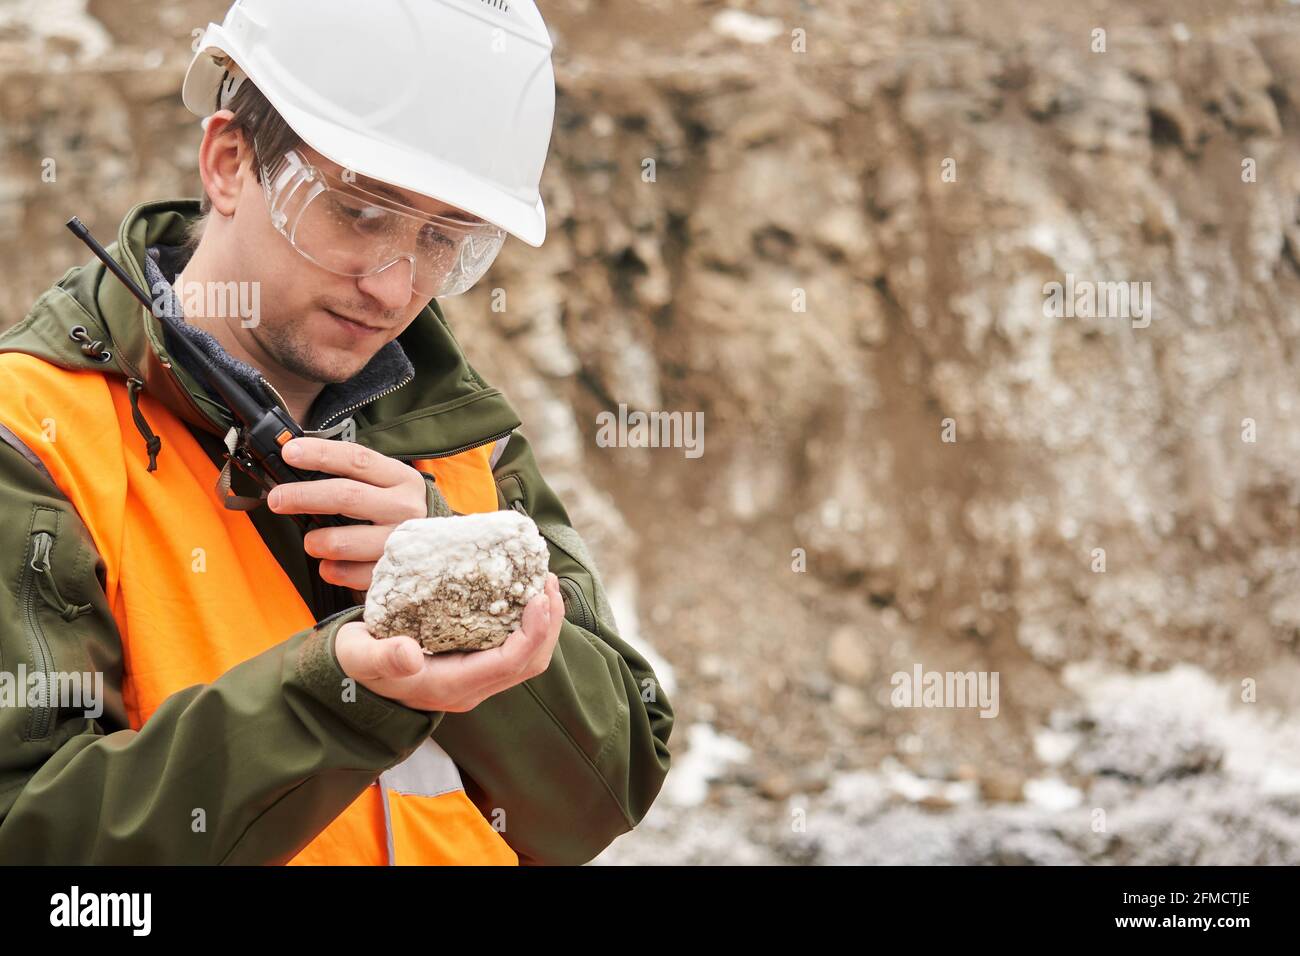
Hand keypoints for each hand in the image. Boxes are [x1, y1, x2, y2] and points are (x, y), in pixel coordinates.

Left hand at [267, 436, 426, 592]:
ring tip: (310, 542)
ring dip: (317, 541)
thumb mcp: (389, 485)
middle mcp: (404, 507)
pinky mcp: (396, 572)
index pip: (357, 460)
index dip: (321, 454)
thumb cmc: (402, 512)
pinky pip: (353, 574)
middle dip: (304, 496)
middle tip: (278, 499)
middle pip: (346, 496)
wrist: (446, 549)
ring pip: (344, 540)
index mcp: (400, 479)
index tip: (290, 453)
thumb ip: (354, 476)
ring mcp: (401, 541)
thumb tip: (299, 463)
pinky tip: (329, 566)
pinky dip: (333, 570)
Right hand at [334, 573, 564, 711]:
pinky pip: (514, 649)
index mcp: (451, 686)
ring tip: (542, 582)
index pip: (510, 664)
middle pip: (530, 662)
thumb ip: (382, 657)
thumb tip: (409, 655)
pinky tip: (522, 592)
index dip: (534, 632)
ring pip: (527, 658)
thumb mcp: (360, 657)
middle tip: (547, 580)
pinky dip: (527, 622)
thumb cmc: (355, 663)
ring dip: (542, 622)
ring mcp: (475, 679)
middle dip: (548, 623)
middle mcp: (471, 687)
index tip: (539, 596)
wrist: (350, 677)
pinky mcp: (474, 665)